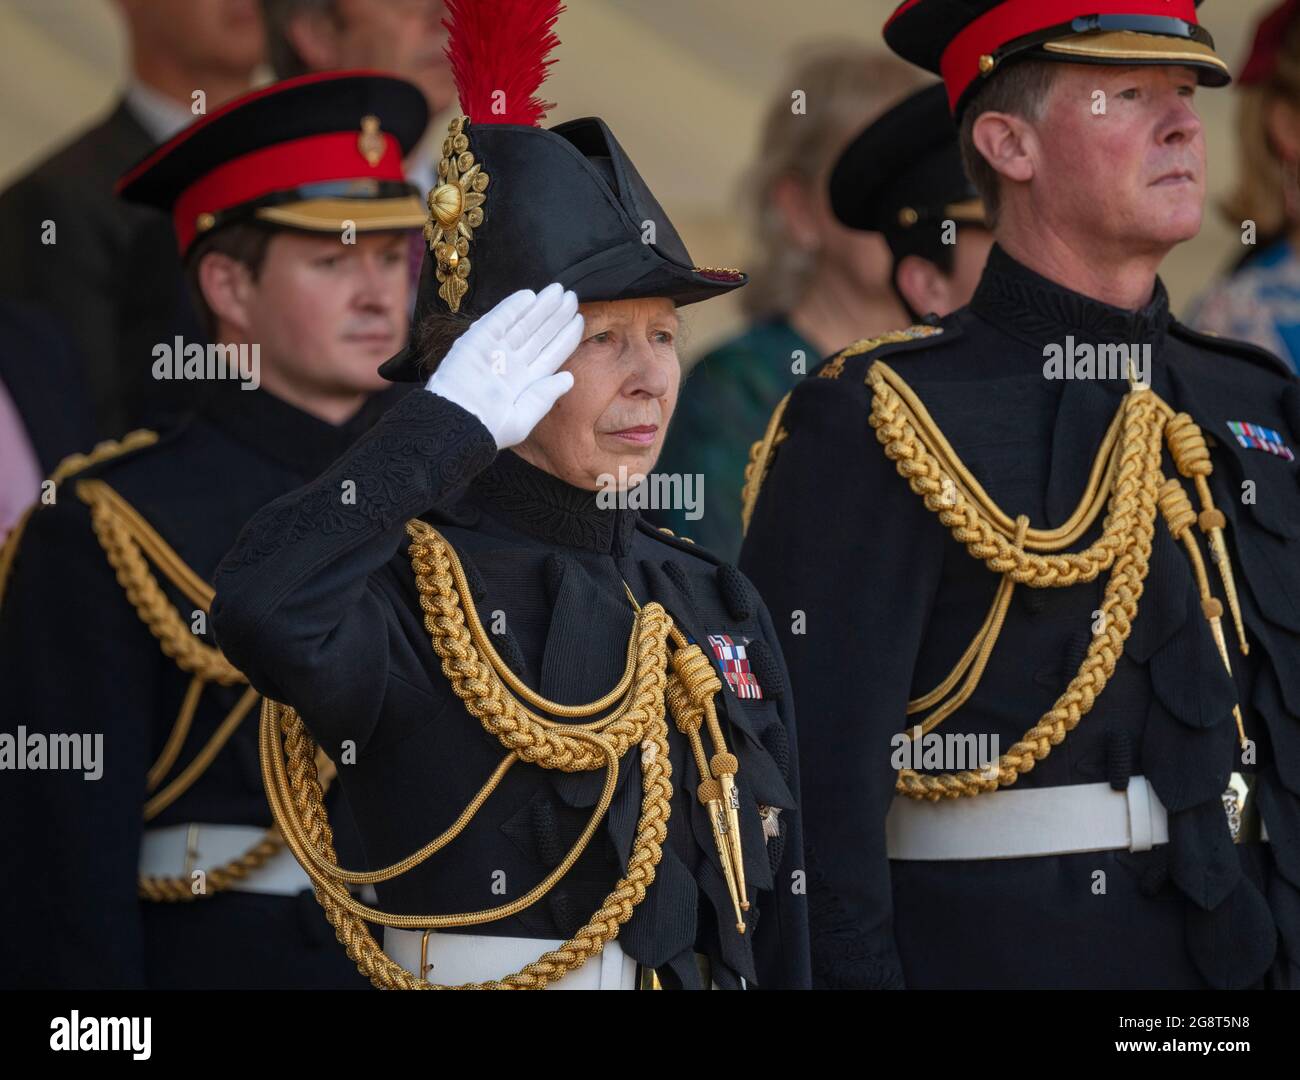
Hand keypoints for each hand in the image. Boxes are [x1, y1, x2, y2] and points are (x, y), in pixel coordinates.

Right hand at [425, 283, 581, 448]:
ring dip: (540, 307)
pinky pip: (498, 320)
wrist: (457, 423)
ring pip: (523, 323)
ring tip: (558, 291)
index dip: (566, 336)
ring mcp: (495, 350)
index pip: (551, 353)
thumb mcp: (524, 418)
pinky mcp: (477, 340)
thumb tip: (569, 378)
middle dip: (556, 316)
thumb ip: (546, 396)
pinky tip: (529, 296)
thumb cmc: (489, 429)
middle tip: (572, 296)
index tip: (579, 320)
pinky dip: (513, 307)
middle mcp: (512, 362)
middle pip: (540, 334)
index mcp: (526, 381)